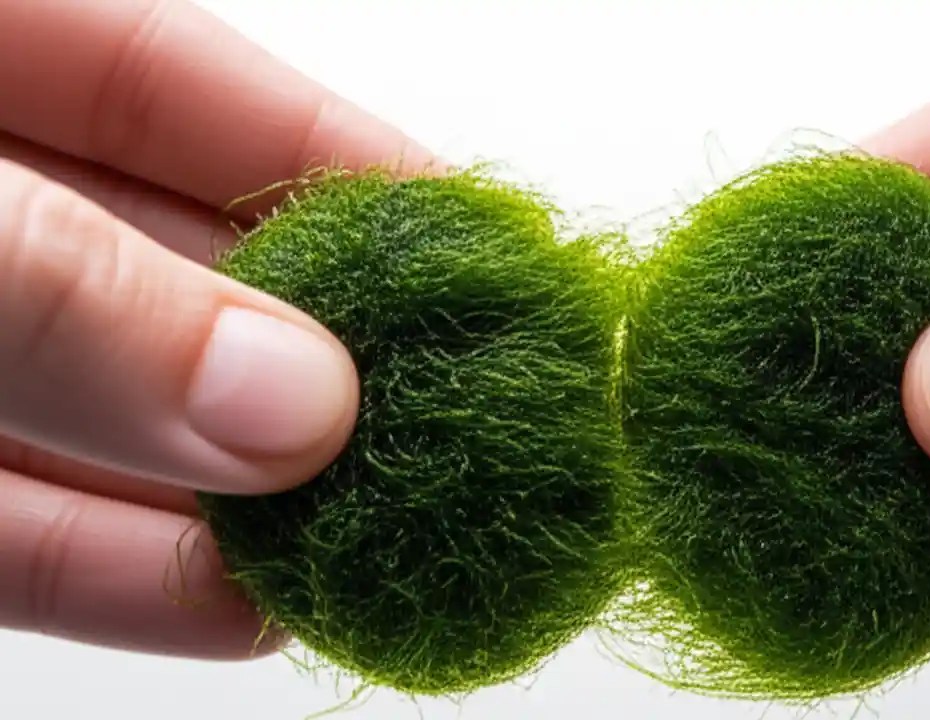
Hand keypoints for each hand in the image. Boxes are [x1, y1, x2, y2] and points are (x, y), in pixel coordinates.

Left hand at [0, 1, 438, 659]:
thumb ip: (61, 289)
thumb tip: (288, 401)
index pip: (191, 91)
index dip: (348, 168)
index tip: (485, 252)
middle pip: (167, 270)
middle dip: (308, 361)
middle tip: (450, 430)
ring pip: (99, 415)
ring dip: (232, 494)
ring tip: (374, 546)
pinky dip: (106, 571)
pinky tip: (225, 606)